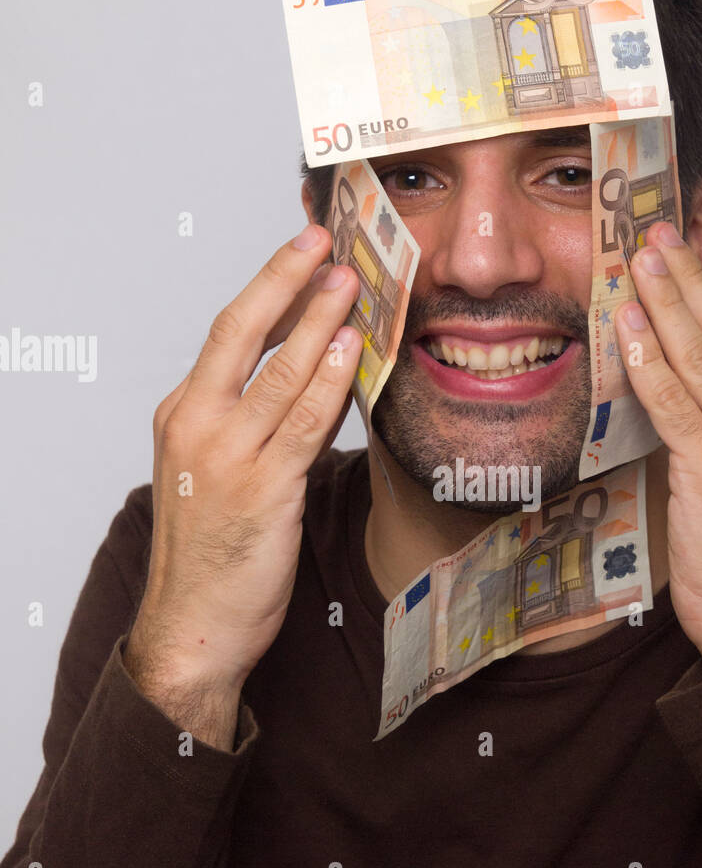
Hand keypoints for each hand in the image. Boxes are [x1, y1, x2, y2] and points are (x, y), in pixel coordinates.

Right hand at [125, 224, 361, 706]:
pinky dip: (329, 383)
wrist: (192, 628)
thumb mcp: (218, 476)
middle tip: (325, 239)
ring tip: (352, 283)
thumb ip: (255, 426)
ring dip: (319, 321)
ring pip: (280, 372)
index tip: (301, 252)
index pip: (229, 334)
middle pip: (243, 332)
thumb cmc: (210, 557)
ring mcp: (226, 456)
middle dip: (287, 279)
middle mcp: (197, 425)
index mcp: (182, 415)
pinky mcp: (262, 491)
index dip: (268, 287)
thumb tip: (309, 380)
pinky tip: (349, 352)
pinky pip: (304, 425)